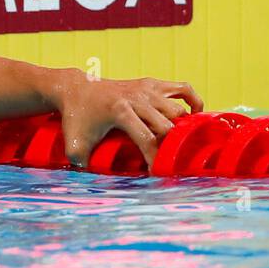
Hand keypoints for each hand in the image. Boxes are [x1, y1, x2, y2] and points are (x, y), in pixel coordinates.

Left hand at [56, 73, 203, 167]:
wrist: (75, 88)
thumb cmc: (77, 119)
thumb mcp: (74, 145)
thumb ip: (83, 165)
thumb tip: (95, 184)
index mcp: (120, 112)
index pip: (147, 140)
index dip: (155, 159)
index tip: (156, 173)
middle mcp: (136, 98)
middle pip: (168, 126)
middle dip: (169, 145)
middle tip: (165, 158)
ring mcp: (146, 89)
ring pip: (178, 110)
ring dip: (179, 128)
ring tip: (173, 141)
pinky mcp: (151, 83)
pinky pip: (183, 89)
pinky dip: (194, 101)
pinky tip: (191, 117)